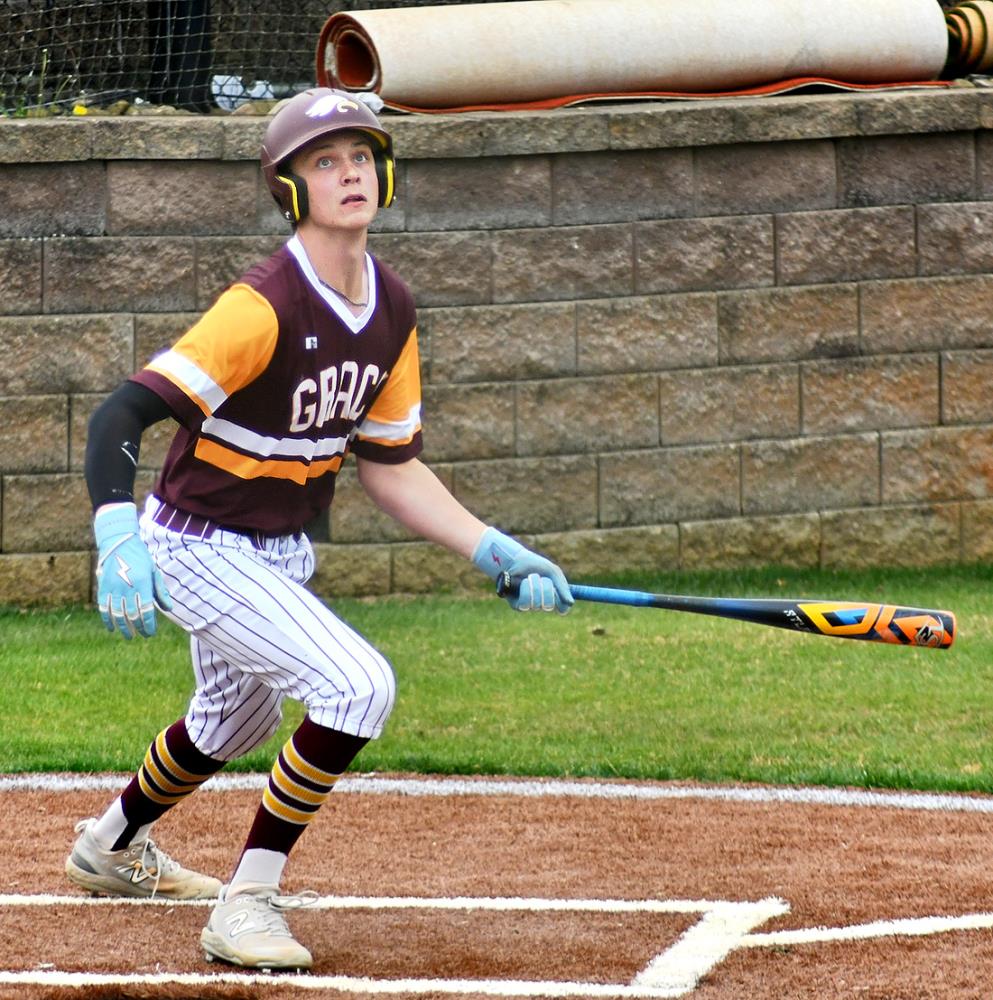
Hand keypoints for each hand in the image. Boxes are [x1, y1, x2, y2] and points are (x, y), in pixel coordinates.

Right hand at [94, 503, 171, 638]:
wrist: (119, 543)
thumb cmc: (141, 559)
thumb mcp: (154, 572)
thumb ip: (160, 591)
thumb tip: (168, 608)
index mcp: (143, 582)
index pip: (147, 610)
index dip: (148, 624)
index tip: (150, 633)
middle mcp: (127, 586)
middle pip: (132, 614)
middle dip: (138, 627)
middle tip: (142, 635)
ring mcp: (113, 587)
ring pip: (117, 614)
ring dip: (123, 627)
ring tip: (129, 635)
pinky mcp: (103, 587)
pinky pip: (104, 608)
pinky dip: (107, 620)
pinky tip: (112, 628)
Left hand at [471, 527, 572, 613]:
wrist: (515, 560)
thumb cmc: (535, 565)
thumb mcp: (552, 572)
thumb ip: (563, 587)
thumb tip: (571, 603)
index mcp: (553, 596)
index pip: (562, 608)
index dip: (563, 604)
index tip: (563, 599)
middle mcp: (542, 603)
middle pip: (550, 605)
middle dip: (547, 589)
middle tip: (543, 579)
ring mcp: (530, 605)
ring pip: (537, 604)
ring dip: (535, 587)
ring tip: (530, 577)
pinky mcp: (518, 606)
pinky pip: (526, 603)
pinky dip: (526, 590)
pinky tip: (523, 583)